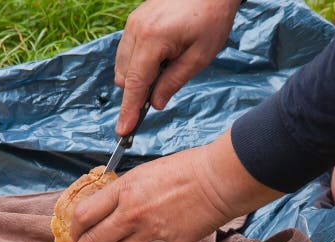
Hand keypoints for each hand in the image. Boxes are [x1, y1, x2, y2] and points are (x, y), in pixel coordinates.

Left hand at [68, 131, 282, 241]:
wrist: (218, 181)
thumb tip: (107, 209)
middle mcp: (132, 214)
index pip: (85, 215)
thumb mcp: (144, 173)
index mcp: (124, 190)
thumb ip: (124, 193)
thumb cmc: (185, 170)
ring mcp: (150, 234)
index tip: (75, 235)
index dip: (75, 229)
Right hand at [115, 0, 241, 134]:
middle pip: (124, 77)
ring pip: (122, 65)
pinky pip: (126, 51)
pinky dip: (137, 62)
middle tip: (162, 90)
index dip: (128, 110)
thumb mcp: (199, 56)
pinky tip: (160, 57)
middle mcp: (136, 30)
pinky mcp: (134, 20)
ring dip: (137, 76)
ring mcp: (133, 23)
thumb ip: (174, 82)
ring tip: (167, 67)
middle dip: (137, 91)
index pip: (135, 84)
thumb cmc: (211, 18)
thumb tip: (155, 104)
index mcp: (153, 40)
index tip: (123, 130)